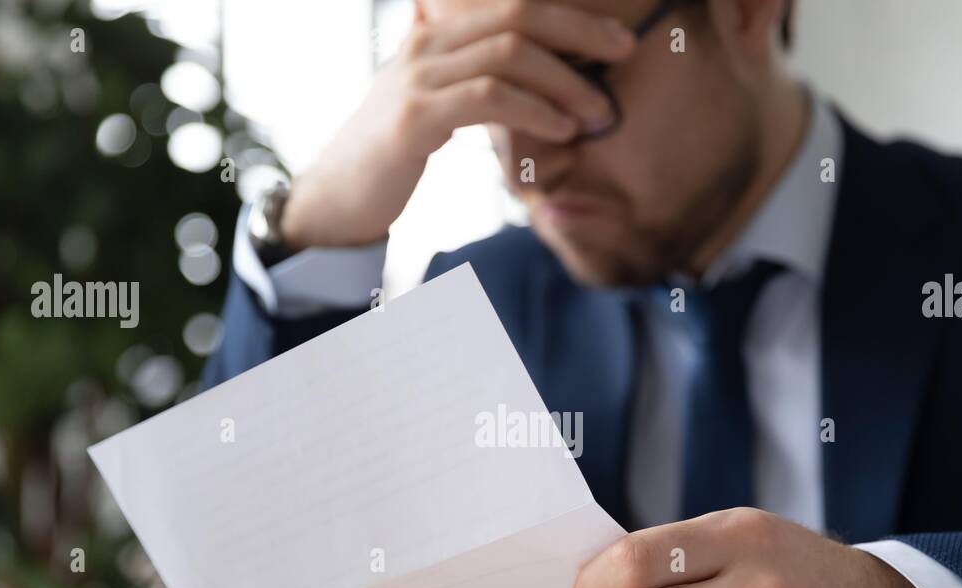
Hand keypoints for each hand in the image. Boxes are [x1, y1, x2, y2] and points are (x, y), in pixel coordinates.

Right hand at [279, 0, 634, 249]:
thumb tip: (540, 80)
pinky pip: (490, 97)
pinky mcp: (416, 117)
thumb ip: (478, 81)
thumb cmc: (395, 153)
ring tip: (598, 111)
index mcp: (437, 32)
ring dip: (565, 81)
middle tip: (624, 53)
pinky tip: (562, 129)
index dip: (572, 15)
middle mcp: (427, 42)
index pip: (514, 3)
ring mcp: (418, 77)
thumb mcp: (439, 103)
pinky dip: (536, 110)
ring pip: (509, 53)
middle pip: (518, 14)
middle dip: (580, 32)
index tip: (615, 37)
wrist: (338, 195)